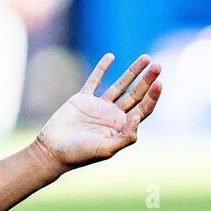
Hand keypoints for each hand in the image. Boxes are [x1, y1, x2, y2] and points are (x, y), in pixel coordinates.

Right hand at [36, 54, 161, 169]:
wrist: (52, 150)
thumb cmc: (79, 154)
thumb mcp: (106, 149)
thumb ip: (126, 136)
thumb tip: (139, 117)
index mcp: (121, 128)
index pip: (143, 109)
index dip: (152, 96)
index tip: (159, 83)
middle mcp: (113, 116)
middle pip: (136, 94)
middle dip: (147, 80)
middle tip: (158, 66)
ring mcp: (99, 106)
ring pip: (120, 85)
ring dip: (132, 71)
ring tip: (146, 58)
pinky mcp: (83, 99)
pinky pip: (95, 80)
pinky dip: (102, 68)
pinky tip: (111, 57)